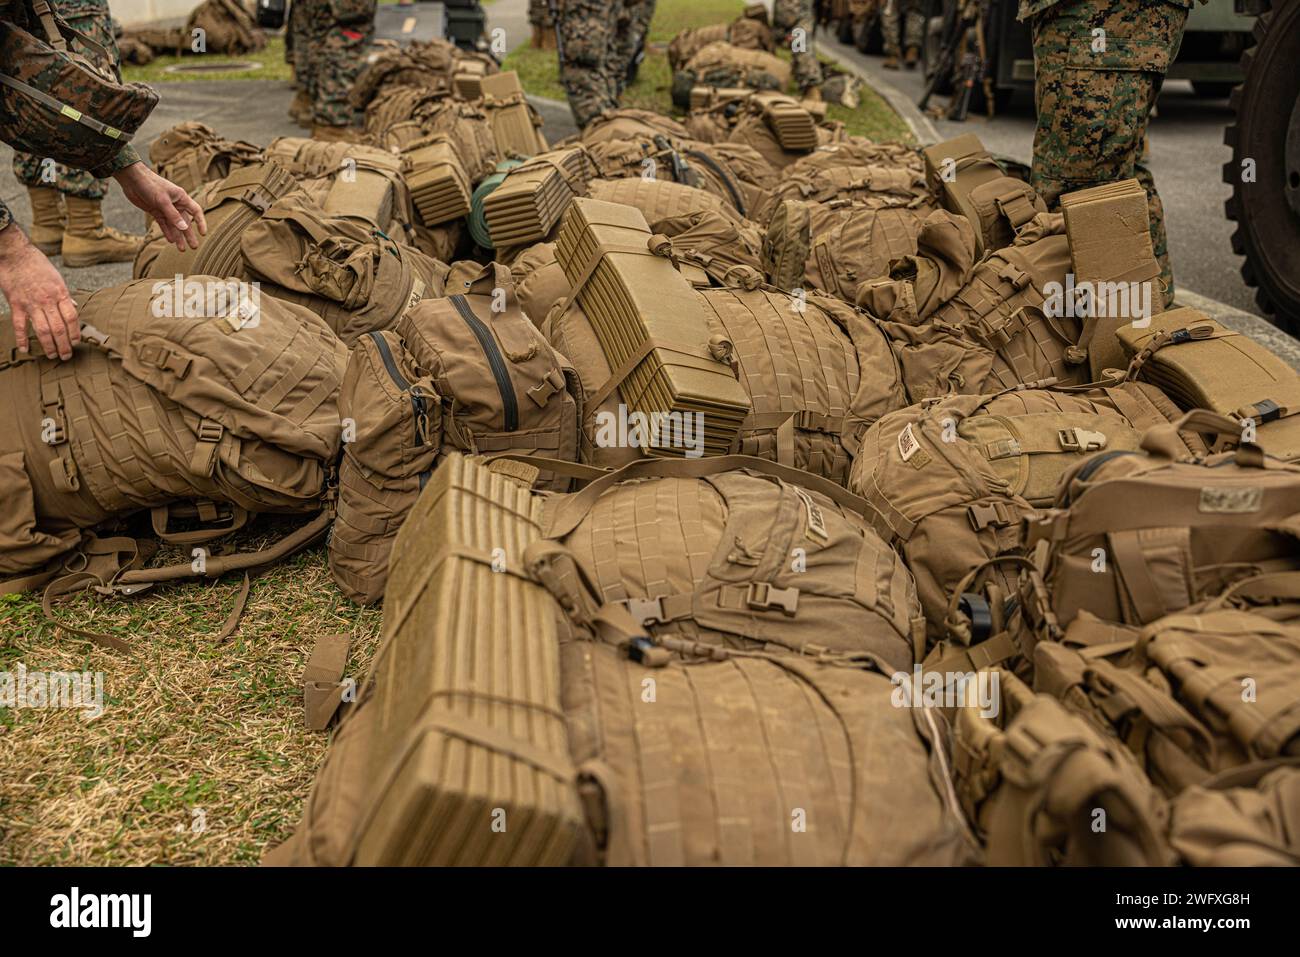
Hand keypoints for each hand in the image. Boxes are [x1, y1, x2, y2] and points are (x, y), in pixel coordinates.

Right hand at [0, 224, 79, 359]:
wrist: (15, 254)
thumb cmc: (37, 263)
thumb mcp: (56, 277)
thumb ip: (64, 294)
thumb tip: (72, 306)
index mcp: (60, 293)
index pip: (72, 318)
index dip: (75, 333)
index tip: (76, 343)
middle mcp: (47, 300)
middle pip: (59, 328)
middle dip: (64, 345)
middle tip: (66, 356)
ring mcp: (31, 303)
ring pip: (42, 330)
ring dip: (48, 345)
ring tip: (52, 356)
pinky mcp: (16, 304)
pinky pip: (20, 325)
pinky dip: (22, 338)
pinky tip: (25, 349)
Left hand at [112, 161, 207, 252]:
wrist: (131, 179)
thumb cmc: (150, 184)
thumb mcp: (162, 200)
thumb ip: (173, 215)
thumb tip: (184, 228)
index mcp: (181, 198)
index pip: (196, 211)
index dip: (200, 222)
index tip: (203, 234)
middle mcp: (175, 204)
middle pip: (185, 222)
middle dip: (189, 234)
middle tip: (193, 247)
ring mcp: (165, 208)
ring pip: (174, 225)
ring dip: (178, 236)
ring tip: (182, 249)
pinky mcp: (156, 211)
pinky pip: (164, 224)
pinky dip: (167, 232)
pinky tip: (171, 241)